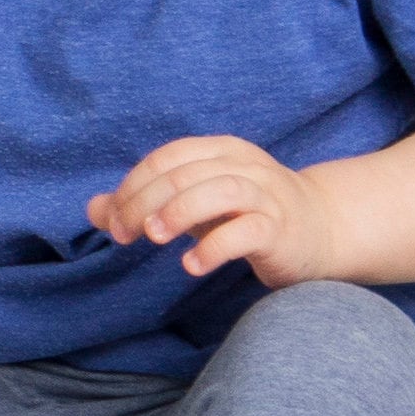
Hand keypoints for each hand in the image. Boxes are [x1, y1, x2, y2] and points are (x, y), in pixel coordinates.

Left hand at [88, 135, 337, 287]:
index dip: (134, 186)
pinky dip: (215, 247)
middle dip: (144, 204)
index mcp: (220, 151)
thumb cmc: (244, 214)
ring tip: (153, 237)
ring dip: (179, 213)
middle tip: (124, 234)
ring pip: (219, 191)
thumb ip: (144, 204)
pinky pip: (247, 231)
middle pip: (185, 175)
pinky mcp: (281, 230)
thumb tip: (94, 209)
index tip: (112, 221)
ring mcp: (266, 196)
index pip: (167, 158)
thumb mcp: (192, 204)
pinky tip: (191, 265)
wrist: (320, 230)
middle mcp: (244, 166)